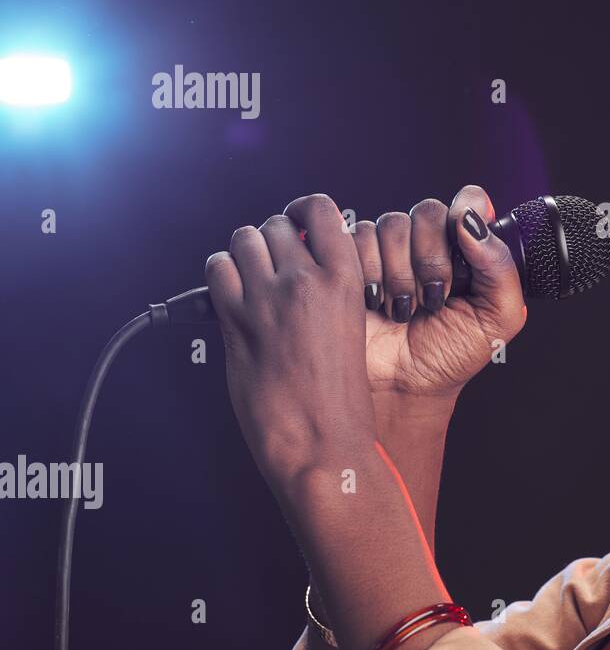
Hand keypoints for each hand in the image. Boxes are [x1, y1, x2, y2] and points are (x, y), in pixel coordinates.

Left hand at [204, 194, 374, 484]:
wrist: (322, 440)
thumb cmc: (340, 397)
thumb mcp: (351, 328)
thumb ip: (328, 290)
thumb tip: (299, 261)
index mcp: (346, 280)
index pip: (319, 209)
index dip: (301, 209)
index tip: (296, 218)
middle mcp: (306, 281)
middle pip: (275, 225)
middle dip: (271, 240)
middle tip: (272, 264)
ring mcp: (268, 298)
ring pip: (243, 240)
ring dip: (243, 254)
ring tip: (250, 279)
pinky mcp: (236, 320)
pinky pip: (217, 270)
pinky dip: (220, 276)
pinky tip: (231, 296)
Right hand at [354, 185, 526, 401]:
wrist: (401, 387)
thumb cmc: (451, 356)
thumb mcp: (498, 319)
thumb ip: (500, 267)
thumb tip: (472, 222)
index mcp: (467, 250)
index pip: (468, 202)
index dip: (465, 213)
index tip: (464, 241)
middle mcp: (427, 244)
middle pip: (427, 211)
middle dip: (432, 258)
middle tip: (434, 298)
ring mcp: (389, 250)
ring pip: (391, 224)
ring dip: (400, 273)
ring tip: (404, 309)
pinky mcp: (352, 259)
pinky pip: (356, 237)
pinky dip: (369, 272)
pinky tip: (377, 303)